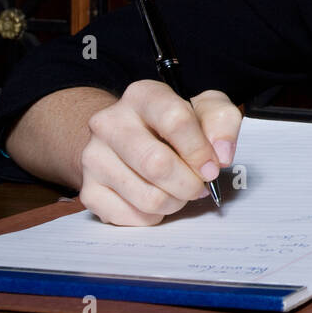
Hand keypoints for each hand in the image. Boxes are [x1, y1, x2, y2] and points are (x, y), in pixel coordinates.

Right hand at [78, 81, 241, 225]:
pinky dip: (154, 215)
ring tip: (179, 191)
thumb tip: (222, 155)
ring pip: (148, 197)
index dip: (200, 150)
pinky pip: (132, 217)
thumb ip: (222, 122)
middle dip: (189, 183)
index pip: (175, 120)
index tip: (213, 167)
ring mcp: (93, 157)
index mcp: (142, 95)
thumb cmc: (174, 124)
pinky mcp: (88, 190)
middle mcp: (110, 123)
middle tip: (199, 186)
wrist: (128, 138)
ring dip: (175, 201)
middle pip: (157, 164)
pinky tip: (156, 197)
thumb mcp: (206, 109)